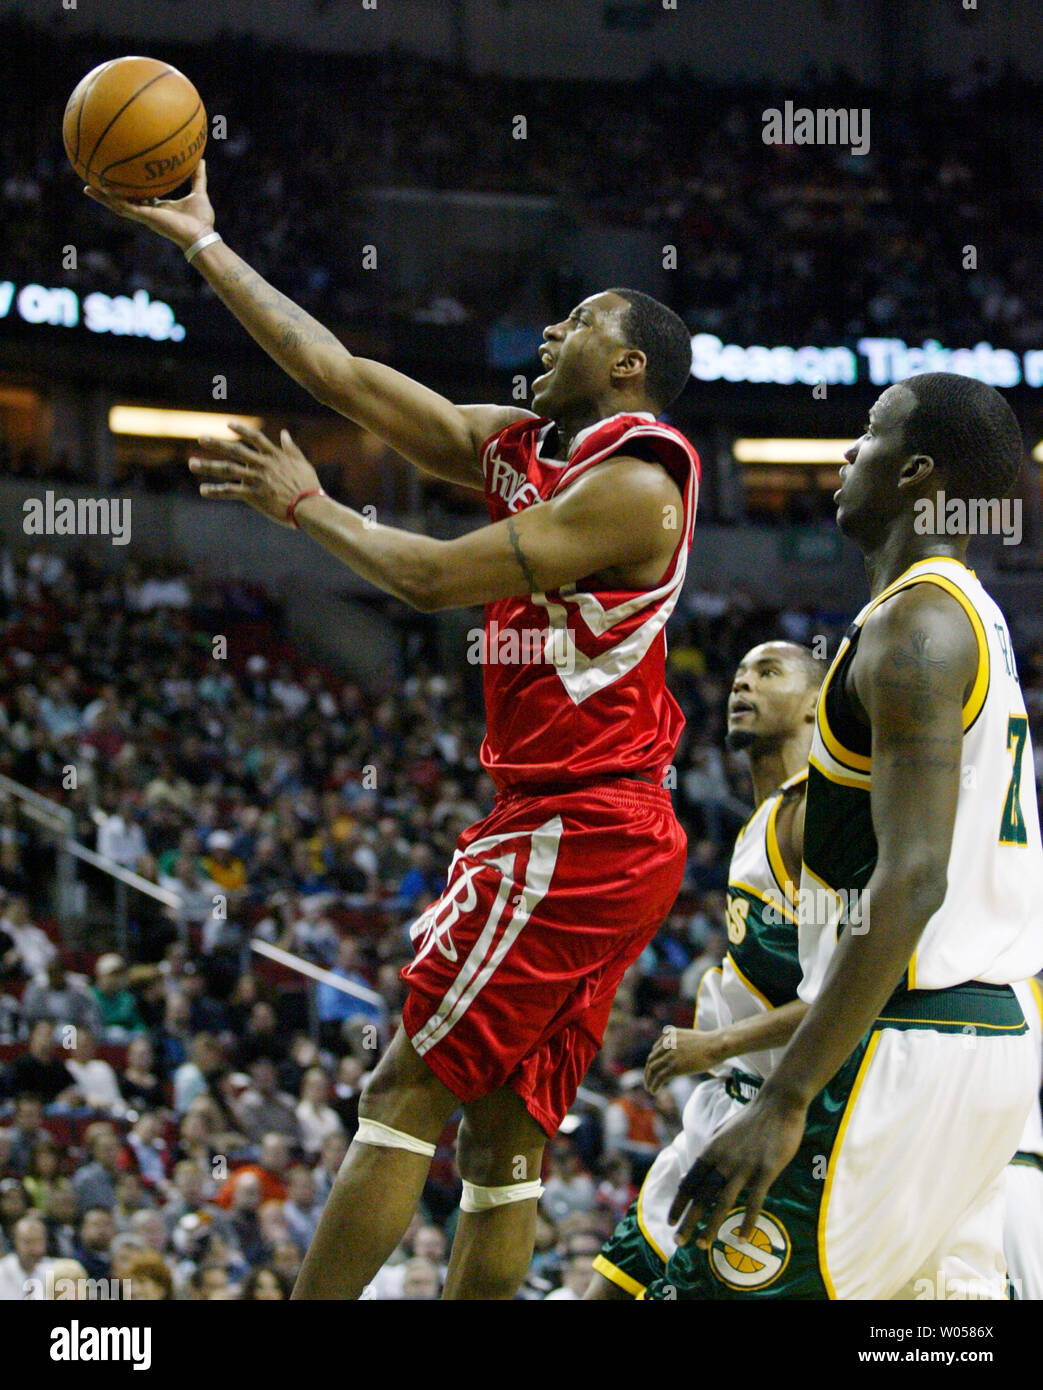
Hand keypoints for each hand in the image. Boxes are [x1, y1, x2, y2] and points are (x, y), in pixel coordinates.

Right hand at [83, 159, 214, 252]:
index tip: (119, 179)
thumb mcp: (198, 192)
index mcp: (157, 207)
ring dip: (102, 197)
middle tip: (94, 182)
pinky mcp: (144, 217)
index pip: (138, 197)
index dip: (128, 188)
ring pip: (118, 205)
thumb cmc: (201, 219)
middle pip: (123, 201)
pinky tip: (101, 190)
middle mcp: (147, 211)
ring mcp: (144, 215)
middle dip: (108, 193)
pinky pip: (124, 207)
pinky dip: (112, 199)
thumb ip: (198, 177)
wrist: (201, 235)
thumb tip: (201, 159)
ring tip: (87, 187)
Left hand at [190, 423, 322, 527]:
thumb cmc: (309, 486)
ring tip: (192, 464)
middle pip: (235, 450)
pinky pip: (230, 491)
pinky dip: (216, 491)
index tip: (228, 424)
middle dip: (217, 443)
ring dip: (208, 466)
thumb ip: (291, 448)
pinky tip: (203, 490)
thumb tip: (285, 433)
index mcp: (274, 456)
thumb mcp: (302, 463)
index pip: (254, 438)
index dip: (241, 429)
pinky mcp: (253, 494)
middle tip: (201, 438)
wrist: (308, 506)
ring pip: (227, 469)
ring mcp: (256, 478)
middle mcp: (262, 464)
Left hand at [644, 1026, 723, 1092]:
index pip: (655, 1051)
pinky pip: (659, 1077)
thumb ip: (678, 1043)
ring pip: (653, 1069)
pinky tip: (654, 1091)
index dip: (652, 1062)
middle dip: (648, 1072)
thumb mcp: (688, 1037)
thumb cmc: (708, 1043)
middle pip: (651, 1060)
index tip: (652, 1071)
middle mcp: (666, 1043)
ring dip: (649, 1080)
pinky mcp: (674, 1066)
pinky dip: (654, 1085)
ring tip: (650, 1088)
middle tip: (648, 1081)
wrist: (716, 1045)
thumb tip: (676, 1056)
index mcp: (669, 1035)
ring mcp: (670, 1055)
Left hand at [668, 1086, 807, 1248]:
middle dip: (688, 1221)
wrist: (777, 1103)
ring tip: (703, 1245)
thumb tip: (692, 1173)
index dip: (678, 1203)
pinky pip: (754, 1201)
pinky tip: (741, 1238)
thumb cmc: (750, 1119)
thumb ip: (709, 1153)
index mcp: (711, 1150)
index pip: (689, 1182)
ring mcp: (744, 1166)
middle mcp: (723, 1160)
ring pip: (723, 1202)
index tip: (670, 1221)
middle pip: (701, 1196)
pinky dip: (747, 1221)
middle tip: (678, 1242)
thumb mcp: (722, 1132)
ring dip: (711, 1226)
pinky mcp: (766, 1171)